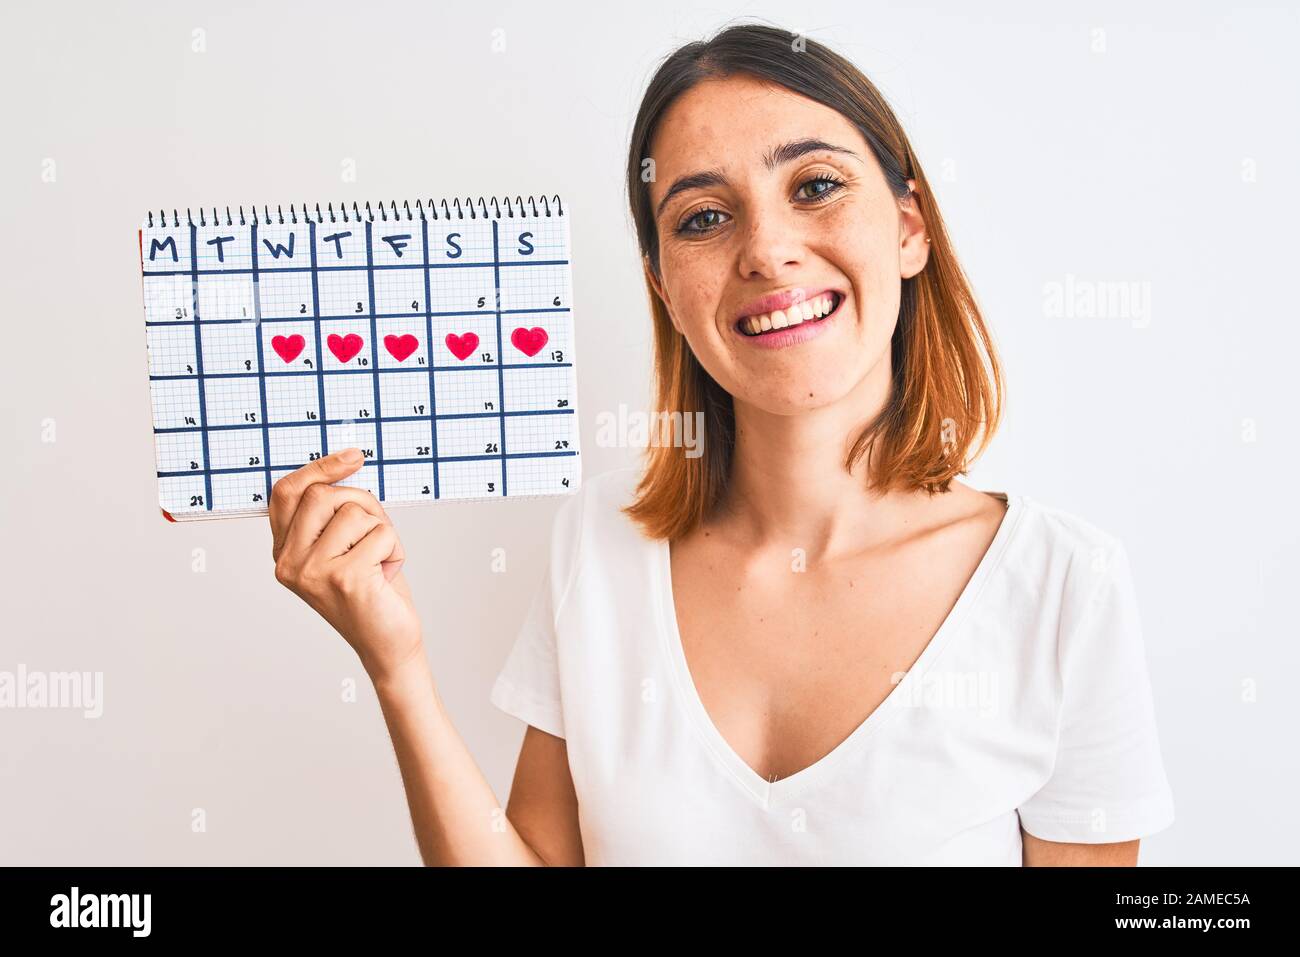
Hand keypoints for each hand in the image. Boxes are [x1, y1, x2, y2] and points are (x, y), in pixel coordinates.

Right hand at [269, 448, 423, 681]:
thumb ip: (333, 514)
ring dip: (382, 531)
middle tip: (377, 535)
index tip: (353, 456)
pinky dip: (395, 549)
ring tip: (380, 562)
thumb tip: (344, 462)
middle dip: (363, 504)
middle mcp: (289, 563)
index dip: (319, 467)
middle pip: (322, 495)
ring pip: (355, 511)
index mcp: (284, 552)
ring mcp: (313, 572)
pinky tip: (387, 575)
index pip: (287, 493)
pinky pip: (381, 533)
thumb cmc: (372, 591)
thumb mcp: (344, 547)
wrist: (388, 644)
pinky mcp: (343, 578)